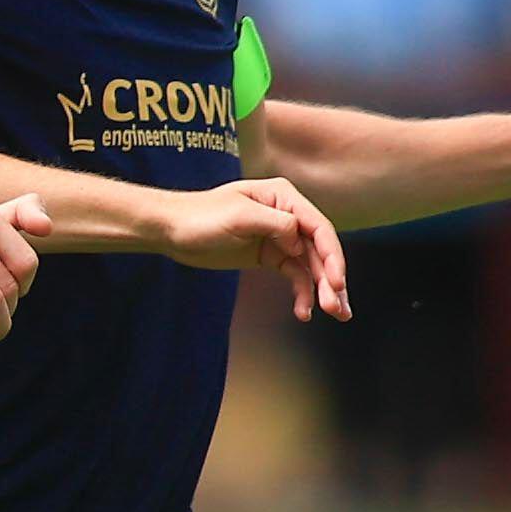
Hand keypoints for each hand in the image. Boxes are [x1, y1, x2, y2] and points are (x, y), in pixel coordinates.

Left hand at [158, 180, 350, 322]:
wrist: (172, 230)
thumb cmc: (201, 216)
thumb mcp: (238, 216)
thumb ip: (275, 224)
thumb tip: (302, 242)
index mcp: (283, 197)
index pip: (318, 227)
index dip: (332, 256)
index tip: (337, 283)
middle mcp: (287, 215)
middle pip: (319, 249)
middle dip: (331, 279)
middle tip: (338, 309)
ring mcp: (280, 236)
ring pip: (310, 265)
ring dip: (322, 289)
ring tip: (334, 314)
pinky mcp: (269, 255)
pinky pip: (294, 274)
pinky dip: (302, 292)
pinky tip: (304, 311)